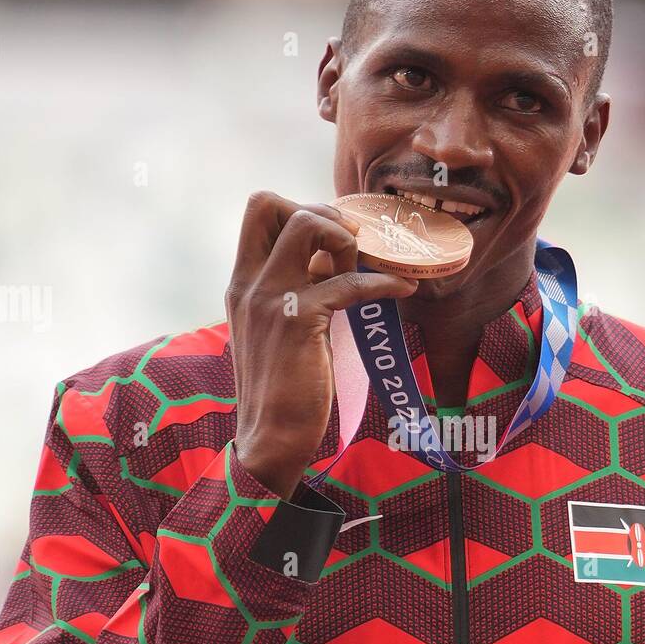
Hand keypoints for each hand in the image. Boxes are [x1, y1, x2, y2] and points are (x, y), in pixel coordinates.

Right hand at [226, 191, 418, 497]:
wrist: (269, 441)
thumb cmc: (280, 393)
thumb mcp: (275, 333)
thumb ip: (291, 297)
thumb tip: (328, 269)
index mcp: (241, 284)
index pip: (257, 213)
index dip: (299, 210)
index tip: (332, 241)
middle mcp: (248, 284)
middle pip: (269, 202)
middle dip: (318, 211)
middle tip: (350, 244)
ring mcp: (270, 299)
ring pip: (306, 224)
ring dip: (344, 238)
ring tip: (366, 266)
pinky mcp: (299, 321)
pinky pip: (348, 281)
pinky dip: (383, 281)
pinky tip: (403, 293)